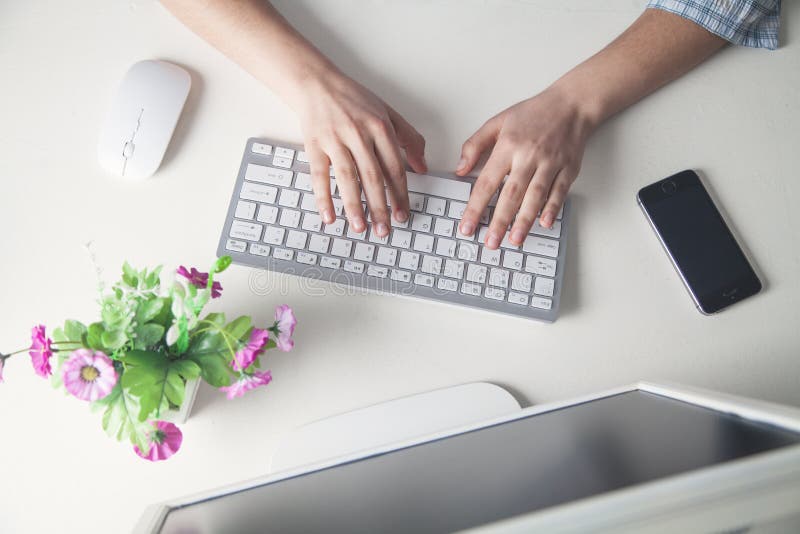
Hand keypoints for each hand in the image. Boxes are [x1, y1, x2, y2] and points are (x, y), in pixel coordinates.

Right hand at [297, 74, 426, 236]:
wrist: (317, 84)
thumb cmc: (353, 100)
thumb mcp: (387, 113)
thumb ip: (409, 138)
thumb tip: (422, 167)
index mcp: (380, 127)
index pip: (394, 167)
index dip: (400, 193)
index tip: (403, 213)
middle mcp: (358, 133)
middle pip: (373, 177)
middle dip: (380, 206)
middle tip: (385, 229)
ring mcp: (335, 140)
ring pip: (347, 178)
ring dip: (354, 206)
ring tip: (360, 227)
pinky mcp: (314, 145)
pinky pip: (319, 176)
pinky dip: (323, 198)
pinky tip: (329, 216)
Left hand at [456, 86, 595, 248]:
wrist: (571, 104)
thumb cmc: (533, 114)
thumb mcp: (498, 121)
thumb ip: (475, 144)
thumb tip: (460, 168)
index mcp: (508, 146)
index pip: (486, 182)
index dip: (475, 207)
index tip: (467, 226)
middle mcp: (529, 156)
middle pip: (511, 194)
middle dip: (500, 221)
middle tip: (490, 242)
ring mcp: (550, 163)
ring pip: (535, 196)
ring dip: (525, 220)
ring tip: (514, 240)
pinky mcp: (568, 168)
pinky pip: (559, 191)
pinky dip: (553, 208)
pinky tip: (544, 222)